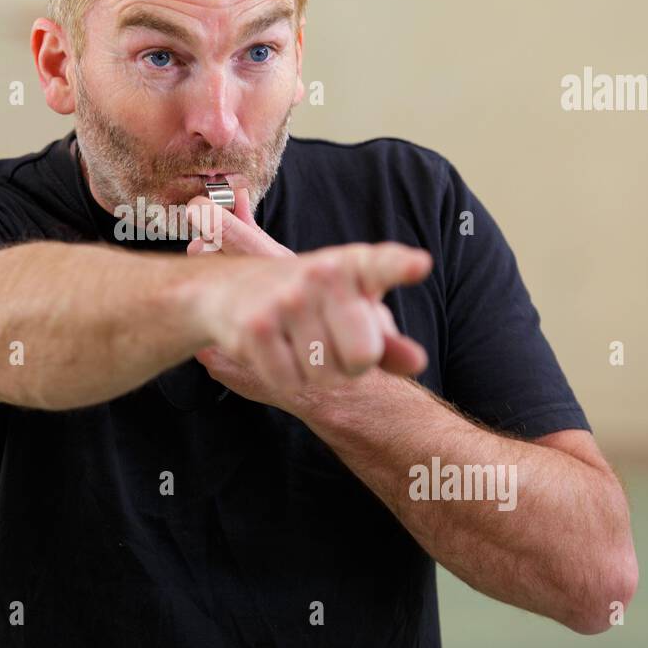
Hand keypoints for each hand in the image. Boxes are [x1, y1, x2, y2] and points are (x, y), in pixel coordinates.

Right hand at [182, 195, 431, 401]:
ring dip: (314, 373)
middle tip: (327, 342)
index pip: (381, 265)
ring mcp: (286, 300)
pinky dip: (285, 378)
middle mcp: (320, 276)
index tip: (420, 265)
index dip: (401, 266)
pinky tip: (274, 352)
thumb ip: (386, 338)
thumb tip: (418, 361)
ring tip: (297, 343)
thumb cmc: (306, 301)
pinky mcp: (256, 326)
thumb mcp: (350, 309)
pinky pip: (290, 382)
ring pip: (325, 375)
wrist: (227, 288)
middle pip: (363, 356)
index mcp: (351, 265)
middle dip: (349, 365)